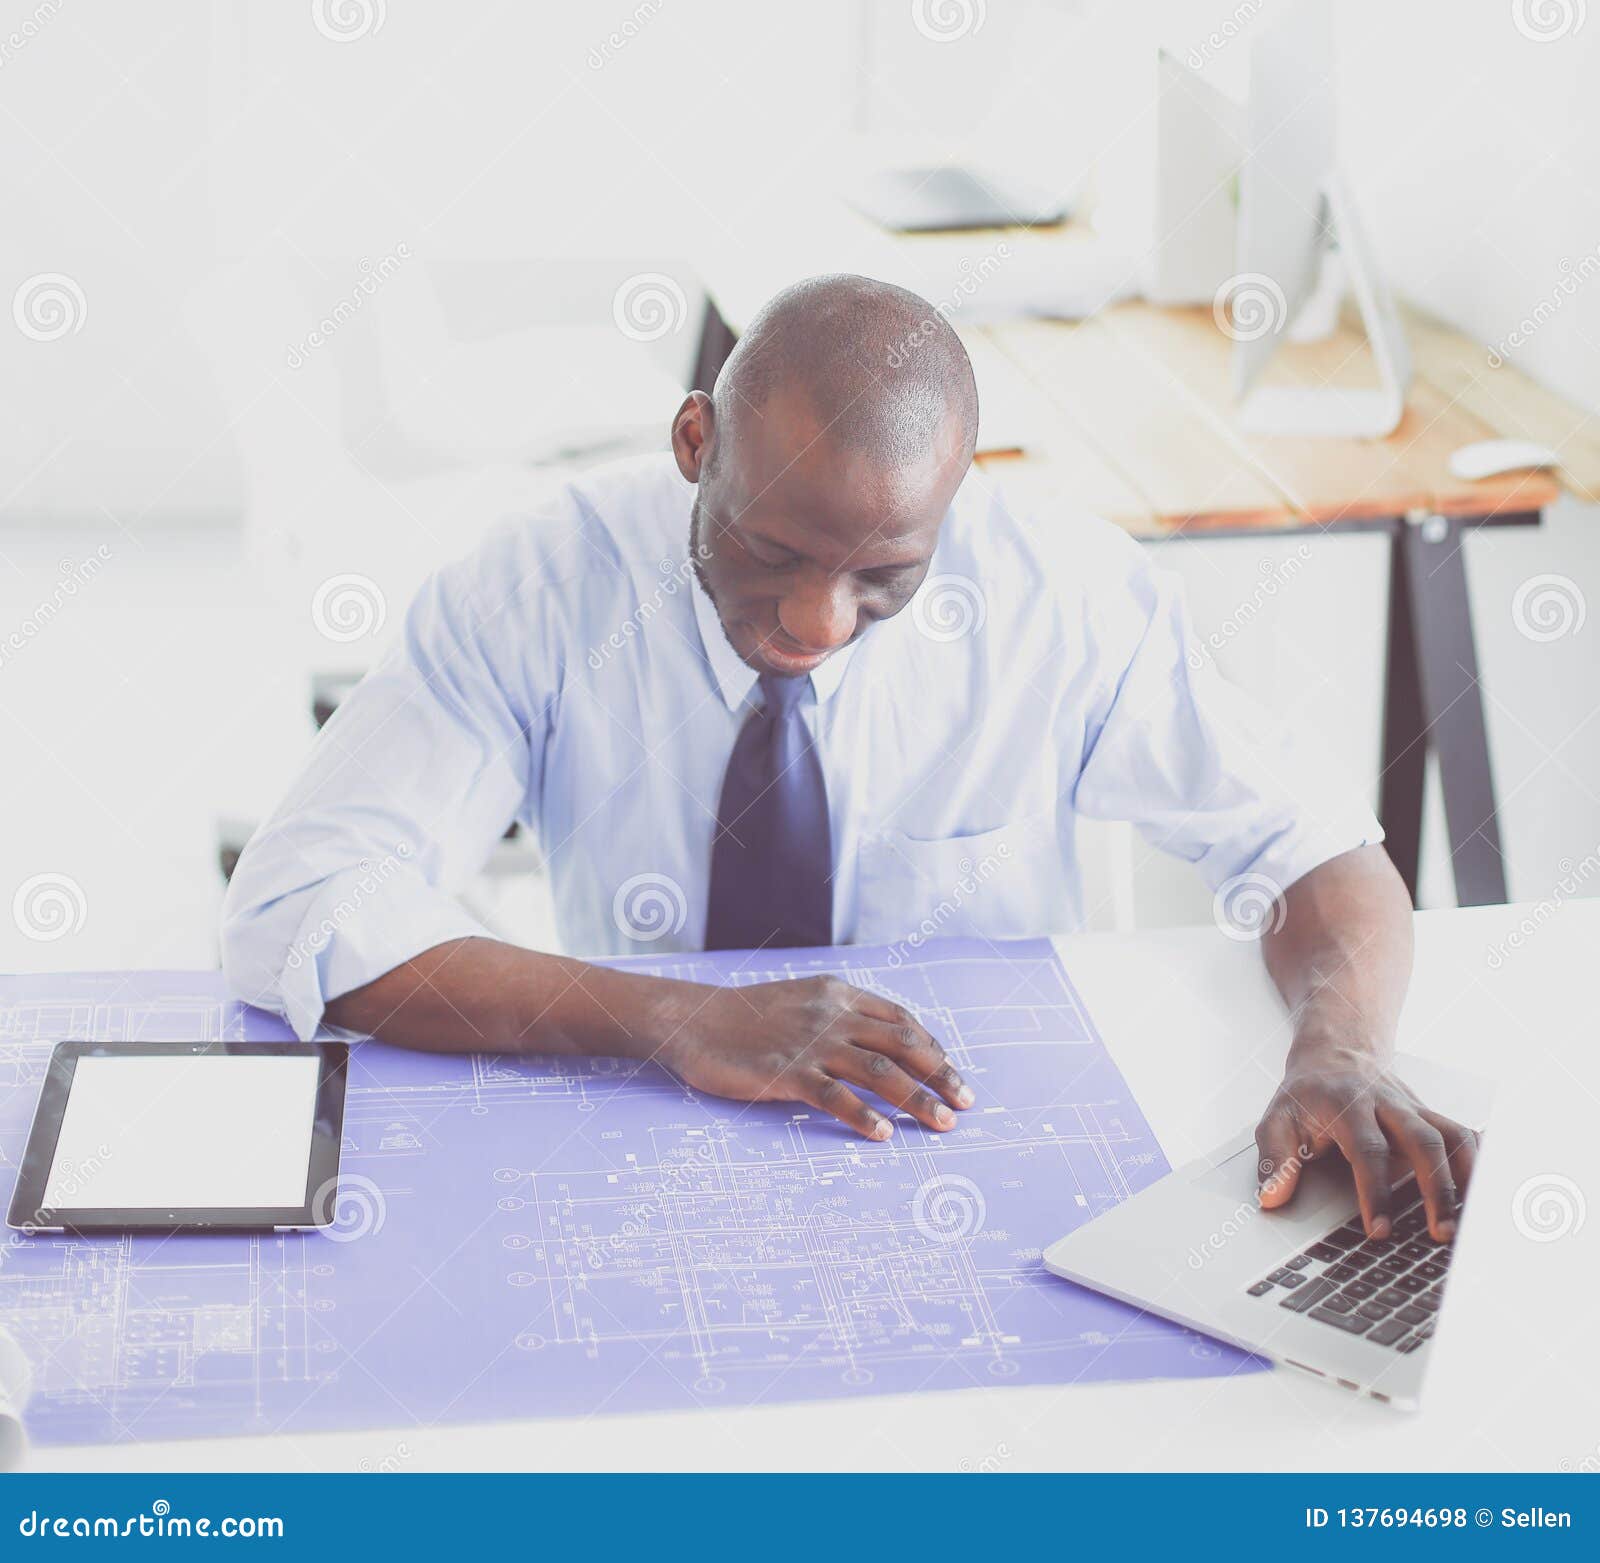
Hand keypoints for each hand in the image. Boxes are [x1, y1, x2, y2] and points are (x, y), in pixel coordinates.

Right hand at [658, 975, 973, 1139]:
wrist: (693, 1019)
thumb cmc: (746, 1016)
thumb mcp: (800, 1000)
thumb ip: (838, 1014)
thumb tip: (878, 1043)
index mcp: (838, 994)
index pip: (900, 1020)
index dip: (931, 1047)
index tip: (950, 1073)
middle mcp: (832, 1015)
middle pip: (902, 1044)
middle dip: (940, 1073)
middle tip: (966, 1102)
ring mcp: (811, 1044)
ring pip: (879, 1071)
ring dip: (917, 1098)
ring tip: (942, 1123)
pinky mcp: (788, 1073)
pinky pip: (835, 1096)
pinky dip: (864, 1115)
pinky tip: (884, 1134)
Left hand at [1254, 1044, 1478, 1240]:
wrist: (1335, 1052)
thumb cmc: (1307, 1094)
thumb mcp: (1276, 1118)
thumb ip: (1274, 1157)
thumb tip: (1272, 1198)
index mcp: (1348, 1105)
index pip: (1368, 1150)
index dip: (1376, 1191)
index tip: (1380, 1230)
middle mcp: (1388, 1105)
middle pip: (1425, 1141)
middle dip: (1438, 1189)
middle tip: (1441, 1234)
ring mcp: (1415, 1110)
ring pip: (1454, 1138)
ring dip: (1468, 1180)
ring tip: (1472, 1224)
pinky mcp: (1431, 1117)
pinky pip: (1465, 1137)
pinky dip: (1481, 1164)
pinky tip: (1489, 1196)